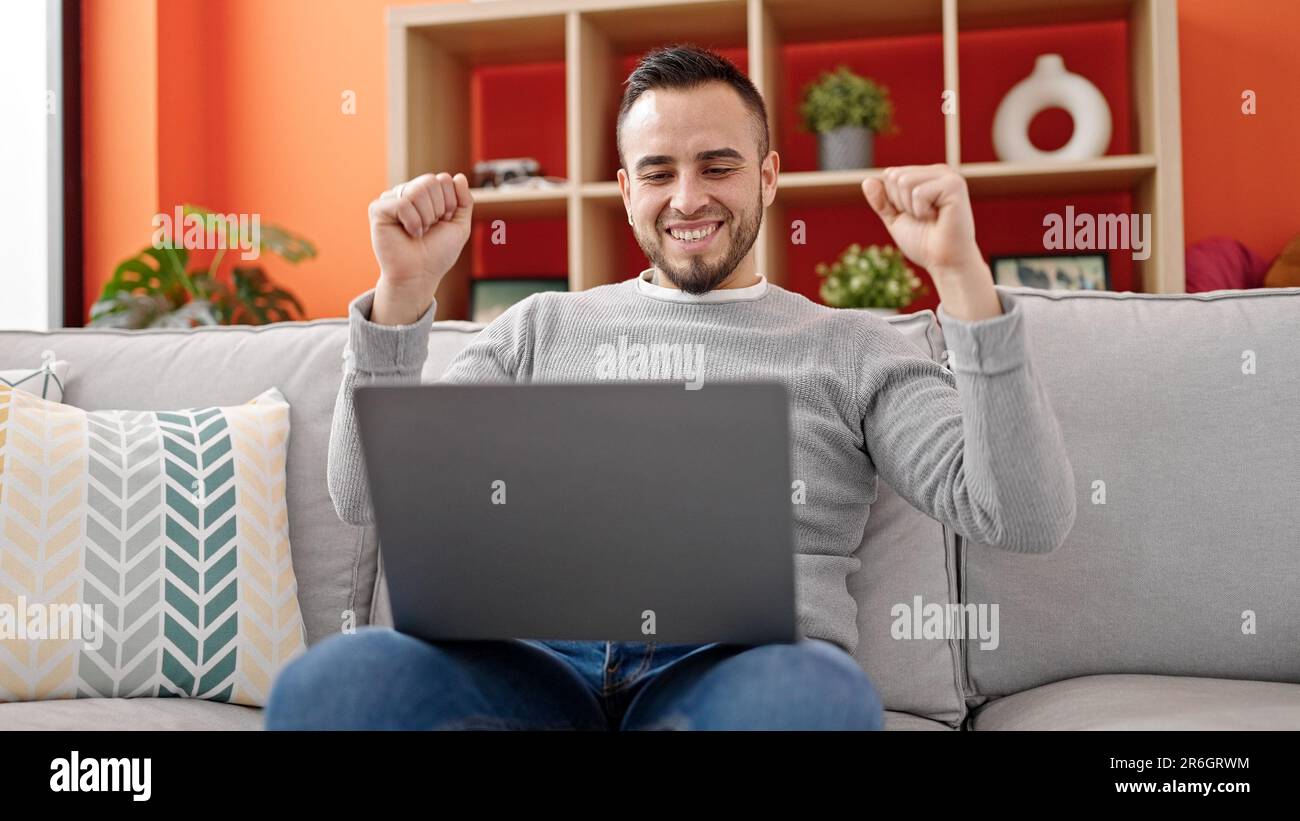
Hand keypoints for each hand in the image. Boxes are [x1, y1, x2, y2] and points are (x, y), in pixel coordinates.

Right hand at [368, 172, 473, 324]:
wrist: (420, 275)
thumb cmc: (437, 254)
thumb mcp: (459, 226)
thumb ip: (464, 201)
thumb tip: (459, 177)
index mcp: (425, 195)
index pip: (443, 179)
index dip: (450, 203)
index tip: (442, 223)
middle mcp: (407, 194)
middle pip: (430, 181)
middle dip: (438, 209)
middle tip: (430, 228)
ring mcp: (392, 200)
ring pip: (417, 190)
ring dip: (426, 218)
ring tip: (418, 232)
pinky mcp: (378, 209)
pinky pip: (402, 203)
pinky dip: (412, 222)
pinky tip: (408, 233)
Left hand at [862, 164, 983, 281]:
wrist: (945, 263)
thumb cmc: (924, 243)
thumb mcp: (895, 219)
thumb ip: (881, 201)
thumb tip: (866, 180)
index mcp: (926, 175)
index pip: (890, 174)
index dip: (893, 201)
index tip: (913, 215)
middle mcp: (938, 171)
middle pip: (894, 176)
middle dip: (900, 203)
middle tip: (923, 218)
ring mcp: (948, 176)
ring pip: (904, 181)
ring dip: (911, 208)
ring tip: (930, 217)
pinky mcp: (954, 185)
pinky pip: (918, 193)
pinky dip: (921, 211)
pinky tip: (938, 218)